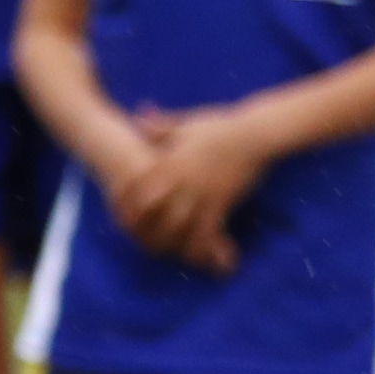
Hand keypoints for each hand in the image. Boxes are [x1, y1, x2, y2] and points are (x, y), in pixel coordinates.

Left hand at [114, 104, 261, 271]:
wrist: (257, 133)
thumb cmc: (221, 126)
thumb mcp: (187, 124)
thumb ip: (161, 127)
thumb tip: (138, 116)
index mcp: (170, 161)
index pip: (137, 185)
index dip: (125, 200)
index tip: (117, 212)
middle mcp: (183, 179)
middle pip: (152, 209)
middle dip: (141, 226)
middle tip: (134, 241)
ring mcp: (202, 192)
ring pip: (178, 224)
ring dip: (169, 241)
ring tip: (162, 254)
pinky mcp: (223, 201)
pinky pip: (208, 229)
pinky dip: (201, 245)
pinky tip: (196, 257)